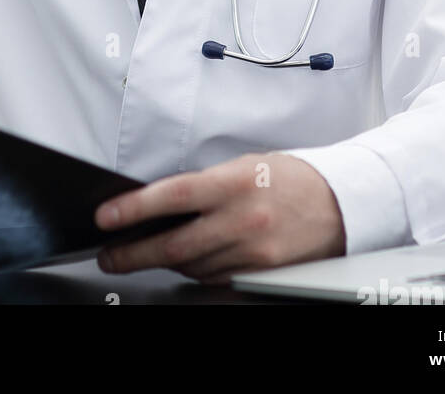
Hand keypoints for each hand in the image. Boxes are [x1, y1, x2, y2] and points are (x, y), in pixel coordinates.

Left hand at [95, 152, 344, 282]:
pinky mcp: (261, 273)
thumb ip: (202, 186)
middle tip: (108, 255)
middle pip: (175, 244)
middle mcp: (242, 219)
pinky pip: (215, 278)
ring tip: (141, 255)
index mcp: (233, 183)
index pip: (173, 196)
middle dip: (133, 253)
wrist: (338, 202)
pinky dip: (194, 272)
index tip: (105, 217)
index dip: (134, 209)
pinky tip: (182, 263)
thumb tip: (158, 204)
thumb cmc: (284, 177)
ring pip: (192, 266)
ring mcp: (253, 251)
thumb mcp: (240, 167)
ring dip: (163, 263)